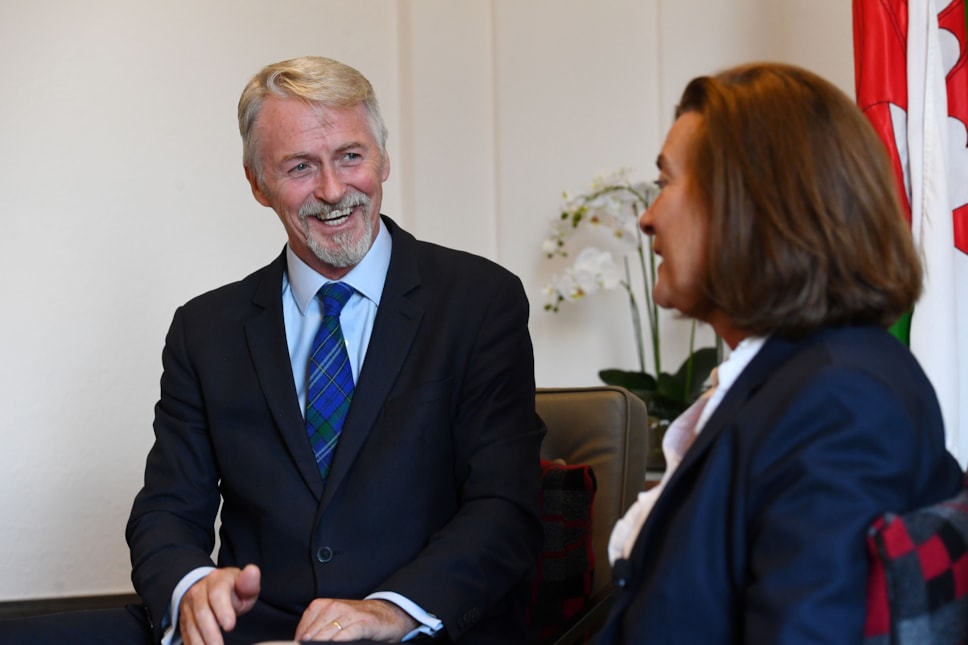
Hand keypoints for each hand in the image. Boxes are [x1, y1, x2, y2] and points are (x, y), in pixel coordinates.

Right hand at [178, 564, 261, 644]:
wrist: (212, 588)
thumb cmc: (233, 590)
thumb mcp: (245, 585)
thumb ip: (249, 582)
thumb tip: (252, 571)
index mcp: (217, 580)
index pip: (217, 594)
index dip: (223, 610)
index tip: (230, 626)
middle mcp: (198, 592)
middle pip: (202, 612)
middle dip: (210, 632)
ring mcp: (189, 606)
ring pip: (191, 625)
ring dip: (199, 641)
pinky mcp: (184, 619)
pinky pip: (185, 633)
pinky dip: (192, 643)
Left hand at [295, 598, 418, 641]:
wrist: (388, 613)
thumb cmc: (359, 621)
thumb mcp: (334, 621)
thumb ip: (318, 630)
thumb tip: (301, 642)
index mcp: (322, 606)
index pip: (302, 631)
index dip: (301, 643)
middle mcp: (333, 607)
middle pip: (312, 635)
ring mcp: (348, 614)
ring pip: (325, 636)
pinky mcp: (363, 623)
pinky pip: (345, 635)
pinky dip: (339, 642)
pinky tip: (336, 644)